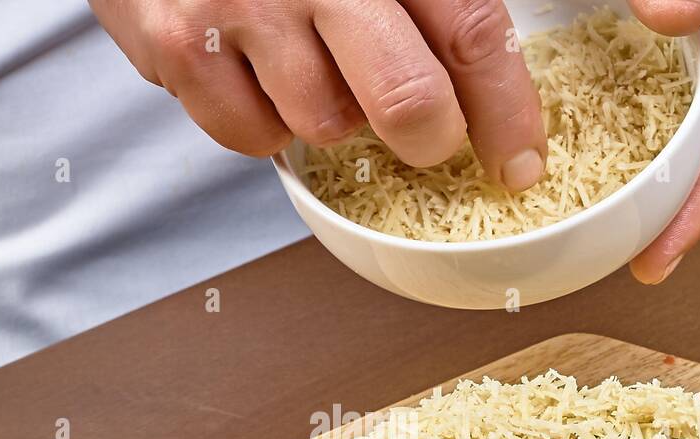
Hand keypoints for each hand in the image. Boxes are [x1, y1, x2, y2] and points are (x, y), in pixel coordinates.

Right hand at [89, 0, 547, 190]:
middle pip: (409, 102)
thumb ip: (431, 0)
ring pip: (326, 128)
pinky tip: (251, 66)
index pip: (472, 31)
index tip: (518, 162)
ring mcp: (244, 7)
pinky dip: (260, 118)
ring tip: (304, 57)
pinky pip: (251, 137)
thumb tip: (486, 81)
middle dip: (427, 138)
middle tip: (422, 133)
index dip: (506, 111)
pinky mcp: (181, 46)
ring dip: (328, 113)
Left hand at [626, 0, 699, 283]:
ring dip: (652, 189)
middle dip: (682, 213)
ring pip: (677, 133)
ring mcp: (685, 52)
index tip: (664, 254)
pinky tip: (587, 176)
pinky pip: (638, 110)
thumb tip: (670, 17)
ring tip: (617, 240)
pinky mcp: (644, 50)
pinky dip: (617, 149)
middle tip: (643, 265)